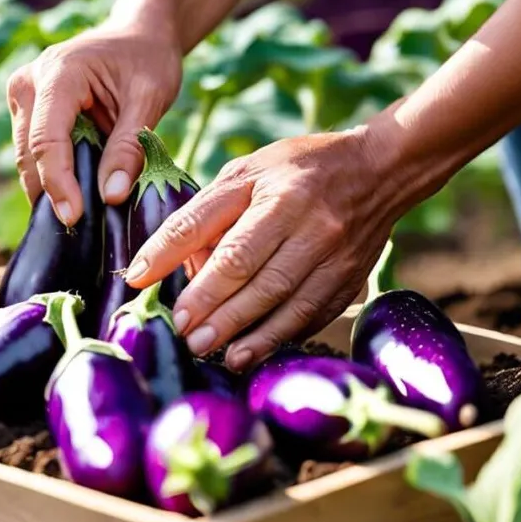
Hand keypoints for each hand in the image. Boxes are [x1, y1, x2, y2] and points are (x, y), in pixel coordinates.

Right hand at [6, 20, 181, 223]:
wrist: (138, 34)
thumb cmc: (148, 60)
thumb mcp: (150, 99)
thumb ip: (129, 147)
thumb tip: (111, 196)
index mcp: (58, 73)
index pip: (47, 140)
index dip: (58, 183)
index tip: (74, 218)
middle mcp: (28, 82)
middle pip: (29, 153)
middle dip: (50, 193)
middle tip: (78, 231)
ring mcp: (22, 95)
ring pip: (26, 157)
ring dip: (49, 188)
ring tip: (80, 218)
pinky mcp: (26, 109)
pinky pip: (33, 152)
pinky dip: (52, 175)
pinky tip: (75, 196)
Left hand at [124, 126, 402, 371]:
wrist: (379, 171)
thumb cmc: (298, 168)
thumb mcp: (246, 172)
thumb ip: (207, 212)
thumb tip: (172, 261)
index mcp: (276, 193)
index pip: (216, 229)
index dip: (176, 257)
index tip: (141, 279)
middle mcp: (308, 225)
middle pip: (252, 272)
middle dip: (213, 307)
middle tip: (183, 331)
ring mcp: (334, 255)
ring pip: (283, 301)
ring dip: (244, 332)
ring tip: (211, 350)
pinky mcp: (349, 280)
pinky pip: (309, 315)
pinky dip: (277, 337)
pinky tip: (249, 353)